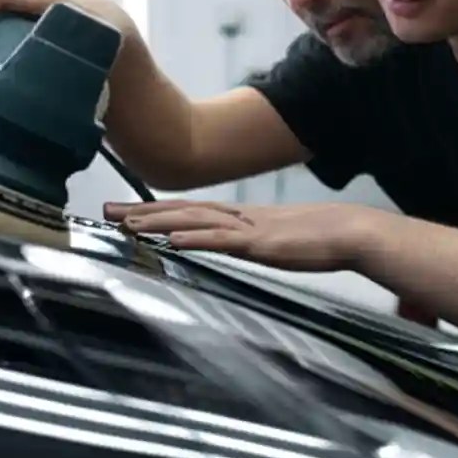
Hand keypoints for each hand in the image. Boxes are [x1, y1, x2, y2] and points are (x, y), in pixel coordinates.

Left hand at [104, 199, 383, 271]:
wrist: (351, 232)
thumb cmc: (319, 239)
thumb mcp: (276, 240)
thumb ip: (251, 241)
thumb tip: (232, 246)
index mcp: (240, 218)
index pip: (190, 212)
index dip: (156, 211)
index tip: (125, 213)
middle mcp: (238, 217)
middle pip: (182, 212)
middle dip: (143, 212)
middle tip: (106, 212)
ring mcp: (248, 229)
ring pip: (195, 223)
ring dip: (159, 222)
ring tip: (128, 225)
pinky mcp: (261, 244)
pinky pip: (223, 241)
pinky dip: (196, 240)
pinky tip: (172, 242)